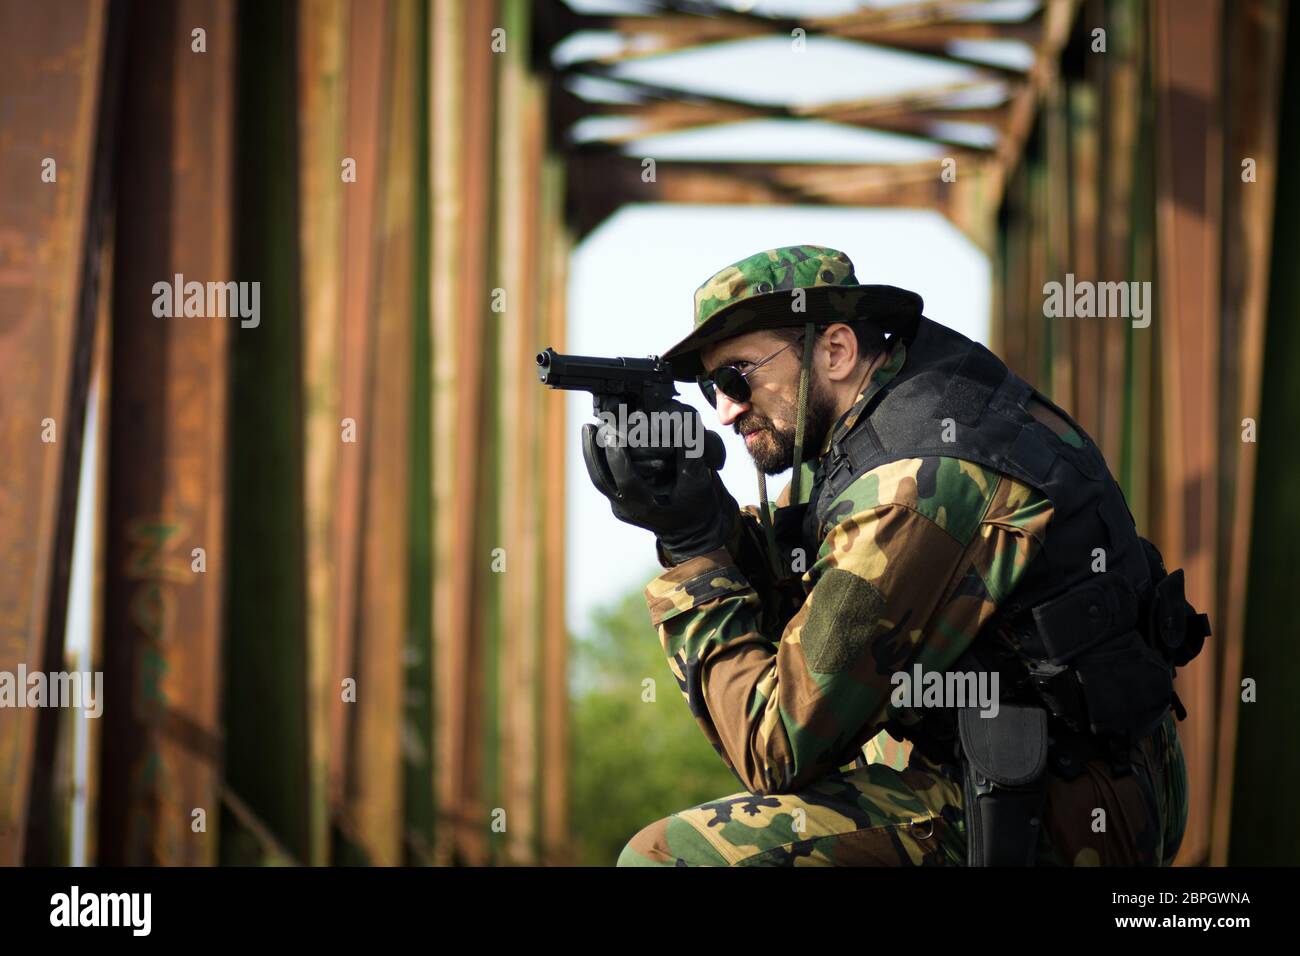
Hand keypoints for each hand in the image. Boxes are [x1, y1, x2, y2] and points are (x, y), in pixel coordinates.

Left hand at [582, 399, 736, 563]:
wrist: (690, 530)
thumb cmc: (697, 506)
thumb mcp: (699, 483)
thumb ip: (690, 456)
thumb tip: (685, 425)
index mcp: (648, 508)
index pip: (627, 483)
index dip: (619, 458)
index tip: (613, 433)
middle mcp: (628, 509)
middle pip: (602, 479)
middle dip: (594, 452)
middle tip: (590, 426)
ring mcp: (619, 505)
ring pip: (599, 477)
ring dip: (593, 453)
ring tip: (589, 429)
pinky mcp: (617, 499)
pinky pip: (603, 477)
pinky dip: (598, 458)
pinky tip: (596, 438)